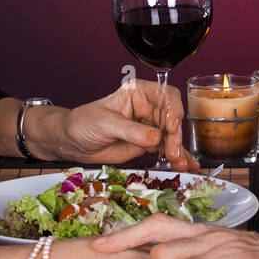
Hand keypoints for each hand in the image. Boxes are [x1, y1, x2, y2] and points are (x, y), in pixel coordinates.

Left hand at [53, 80, 197, 170]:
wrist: (73, 143)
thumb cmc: (84, 123)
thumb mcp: (105, 124)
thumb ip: (131, 130)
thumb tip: (155, 137)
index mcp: (139, 93)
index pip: (166, 95)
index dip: (173, 109)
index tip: (172, 126)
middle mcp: (148, 107)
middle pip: (172, 118)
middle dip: (175, 136)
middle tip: (172, 153)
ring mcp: (150, 126)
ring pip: (172, 136)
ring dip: (178, 149)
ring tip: (180, 163)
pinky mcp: (148, 144)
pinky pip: (166, 149)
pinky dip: (175, 157)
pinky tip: (186, 164)